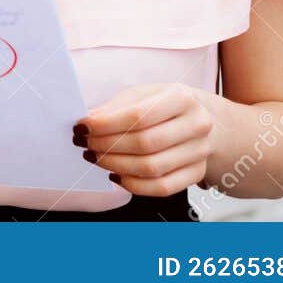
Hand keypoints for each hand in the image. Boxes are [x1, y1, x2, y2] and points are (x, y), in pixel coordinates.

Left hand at [73, 83, 214, 195]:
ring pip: (151, 168)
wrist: (200, 118)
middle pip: (145, 144)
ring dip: (115, 165)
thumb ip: (116, 107)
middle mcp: (197, 125)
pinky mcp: (196, 173)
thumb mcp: (142, 94)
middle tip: (85, 144)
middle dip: (107, 146)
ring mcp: (200, 152)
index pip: (139, 116)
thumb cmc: (164, 105)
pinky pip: (161, 188)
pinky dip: (133, 185)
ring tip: (95, 157)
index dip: (106, 125)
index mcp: (182, 97)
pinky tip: (115, 174)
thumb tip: (89, 122)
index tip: (82, 127)